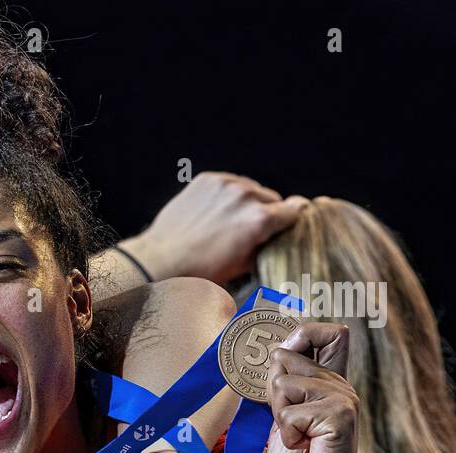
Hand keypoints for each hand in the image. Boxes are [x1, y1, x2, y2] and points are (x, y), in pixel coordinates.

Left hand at [124, 172, 308, 284]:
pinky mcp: (208, 179)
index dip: (288, 222)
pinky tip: (216, 211)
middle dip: (267, 212)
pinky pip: (231, 182)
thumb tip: (281, 235)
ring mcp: (226, 184)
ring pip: (252, 189)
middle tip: (249, 231)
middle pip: (273, 198)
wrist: (161, 259)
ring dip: (248, 201)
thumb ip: (268, 245)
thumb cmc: (202, 270)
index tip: (281, 229)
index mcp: (260, 219)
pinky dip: (229, 194)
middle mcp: (246, 196)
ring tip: (230, 221)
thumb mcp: (242, 266)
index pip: (294, 210)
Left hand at [265, 322, 361, 452]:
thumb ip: (282, 386)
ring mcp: (344, 400)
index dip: (302, 333)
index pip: (327, 332)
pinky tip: (304, 449)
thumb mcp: (281, 418)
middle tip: (289, 424)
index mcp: (329, 383)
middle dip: (272, 392)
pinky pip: (289, 412)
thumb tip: (275, 351)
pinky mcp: (340, 418)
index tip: (285, 355)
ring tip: (298, 439)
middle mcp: (341, 386)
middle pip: (286, 357)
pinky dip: (287, 435)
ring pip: (284, 383)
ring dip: (279, 416)